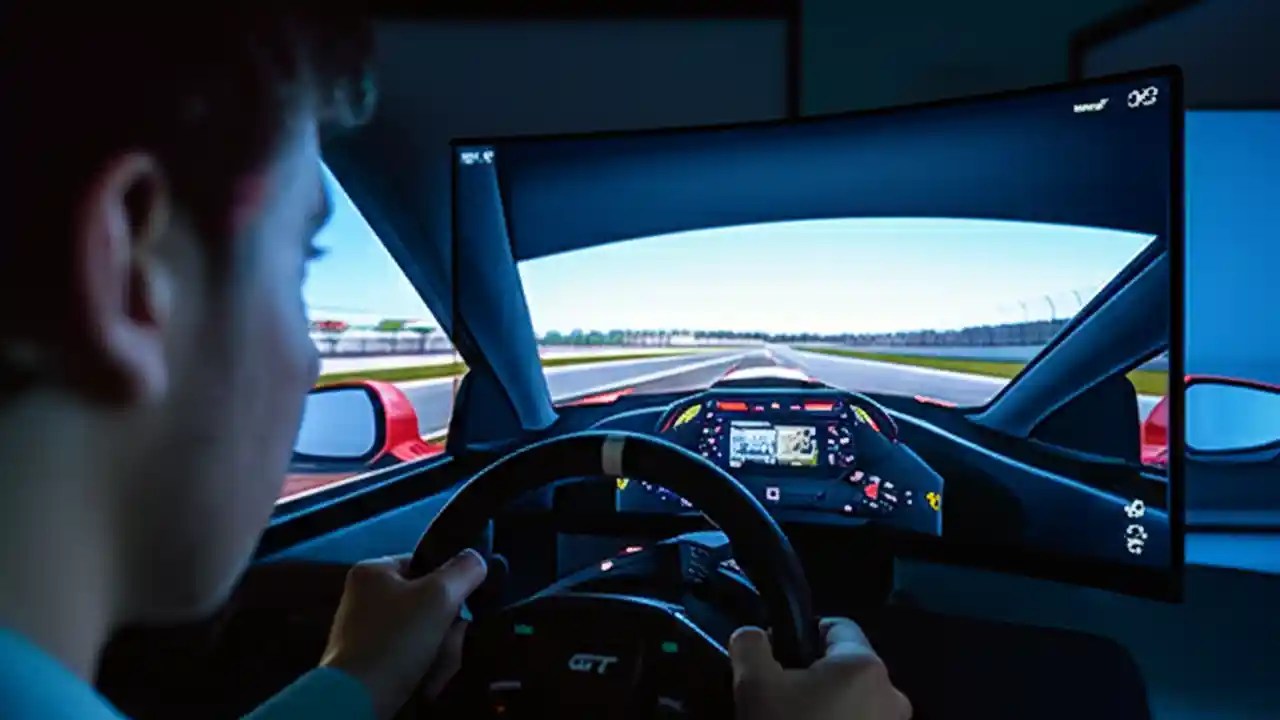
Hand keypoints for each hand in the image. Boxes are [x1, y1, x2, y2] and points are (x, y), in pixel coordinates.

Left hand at [320, 550, 487, 718]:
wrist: (358, 700)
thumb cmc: (397, 638)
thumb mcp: (439, 596)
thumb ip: (464, 571)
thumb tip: (477, 559)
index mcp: (372, 571)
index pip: (425, 564)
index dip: (449, 585)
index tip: (459, 607)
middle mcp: (365, 597)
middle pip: (427, 603)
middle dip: (446, 628)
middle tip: (448, 642)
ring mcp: (365, 631)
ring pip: (423, 632)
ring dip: (440, 651)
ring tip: (436, 669)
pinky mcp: (369, 661)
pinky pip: (409, 654)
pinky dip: (423, 667)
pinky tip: (426, 681)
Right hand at [730, 617, 911, 719]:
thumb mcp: (753, 685)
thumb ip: (750, 644)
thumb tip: (753, 635)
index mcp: (864, 666)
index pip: (836, 626)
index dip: (802, 633)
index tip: (778, 656)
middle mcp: (892, 694)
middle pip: (846, 667)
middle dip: (815, 676)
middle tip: (782, 697)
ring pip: (854, 701)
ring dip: (828, 706)